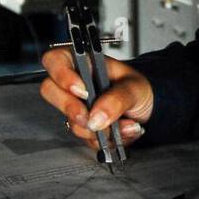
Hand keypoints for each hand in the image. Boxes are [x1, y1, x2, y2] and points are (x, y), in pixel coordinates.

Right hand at [40, 47, 154, 152]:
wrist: (149, 109)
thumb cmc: (138, 88)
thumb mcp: (134, 87)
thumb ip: (117, 99)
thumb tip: (96, 117)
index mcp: (85, 63)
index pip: (56, 60)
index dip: (61, 75)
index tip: (82, 91)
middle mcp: (76, 83)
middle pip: (49, 90)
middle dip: (70, 107)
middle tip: (91, 116)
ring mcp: (77, 105)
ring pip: (68, 120)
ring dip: (97, 128)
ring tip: (122, 124)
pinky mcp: (83, 126)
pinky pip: (84, 137)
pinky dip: (104, 139)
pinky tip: (120, 131)